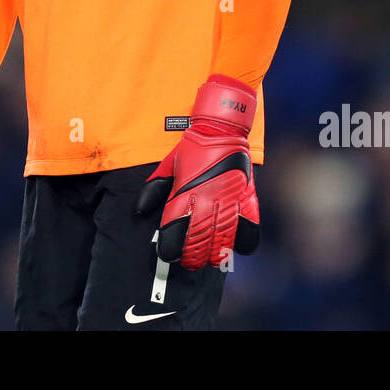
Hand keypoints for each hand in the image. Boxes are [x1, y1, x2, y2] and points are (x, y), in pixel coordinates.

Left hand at [135, 75, 259, 269]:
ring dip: (214, 255)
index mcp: (184, 194)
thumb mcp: (167, 166)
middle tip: (189, 260)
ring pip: (222, 244)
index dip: (171, 250)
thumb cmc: (192, 148)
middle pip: (198, 245)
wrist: (220, 129)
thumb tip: (140, 210)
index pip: (175, 234)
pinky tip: (234, 244)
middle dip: (192, 258)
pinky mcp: (247, 201)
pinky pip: (249, 233)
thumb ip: (153, 189)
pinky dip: (242, 244)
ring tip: (208, 258)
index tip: (170, 254)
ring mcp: (230, 203)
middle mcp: (207, 202)